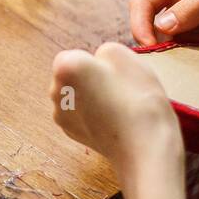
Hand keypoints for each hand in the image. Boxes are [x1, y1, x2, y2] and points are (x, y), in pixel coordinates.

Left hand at [51, 42, 182, 182]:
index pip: (77, 54)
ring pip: (76, 94)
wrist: (144, 145)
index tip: (114, 75)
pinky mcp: (70, 132)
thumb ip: (102, 52)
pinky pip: (79, 113)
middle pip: (73, 75)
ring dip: (91, 96)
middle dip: (90, 78)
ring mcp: (60, 114)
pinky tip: (112, 119)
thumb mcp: (125, 55)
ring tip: (117, 105)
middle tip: (117, 89)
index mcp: (65, 66)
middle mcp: (55, 90)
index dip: (98, 62)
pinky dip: (92, 113)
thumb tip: (96, 64)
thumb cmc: (138, 97)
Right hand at [129, 0, 198, 78]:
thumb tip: (161, 24)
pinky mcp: (186, 48)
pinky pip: (165, 56)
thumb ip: (193, 5)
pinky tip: (180, 71)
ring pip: (152, 41)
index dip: (140, 21)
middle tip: (160, 60)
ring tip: (173, 66)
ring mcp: (181, 26)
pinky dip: (167, 64)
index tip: (152, 46)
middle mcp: (179, 1)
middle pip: (142, 20)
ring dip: (158, 55)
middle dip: (146, 40)